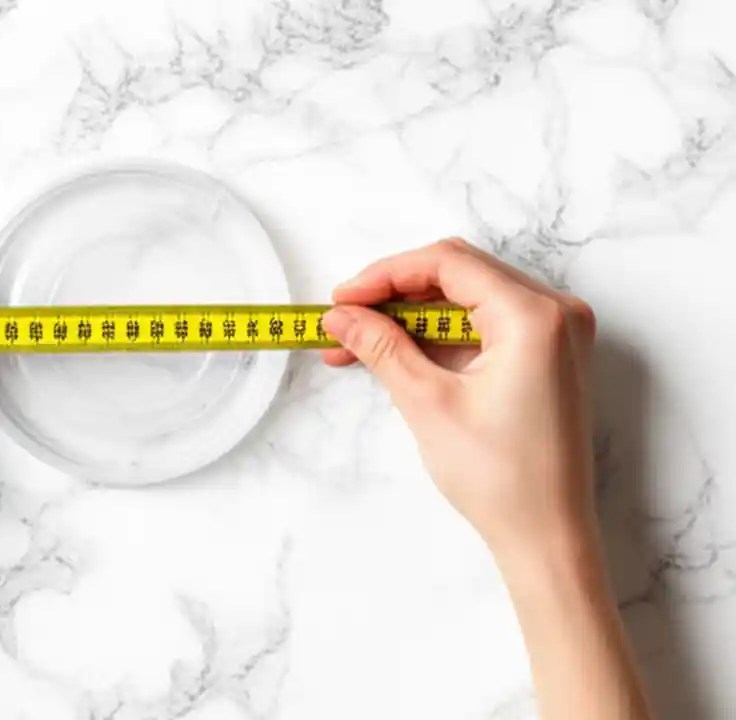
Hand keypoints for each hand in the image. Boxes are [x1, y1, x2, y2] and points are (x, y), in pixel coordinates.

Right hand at [321, 238, 596, 552]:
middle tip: (345, 318)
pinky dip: (439, 334)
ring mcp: (557, 334)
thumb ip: (382, 347)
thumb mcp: (428, 403)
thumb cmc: (501, 478)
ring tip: (359, 341)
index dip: (385, 275)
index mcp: (535, 317)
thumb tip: (341, 316)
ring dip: (411, 314)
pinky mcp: (549, 355)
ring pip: (468, 298)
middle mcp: (556, 313)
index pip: (448, 264)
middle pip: (459, 273)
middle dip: (394, 293)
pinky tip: (395, 351)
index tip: (342, 300)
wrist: (548, 536)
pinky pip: (485, 324)